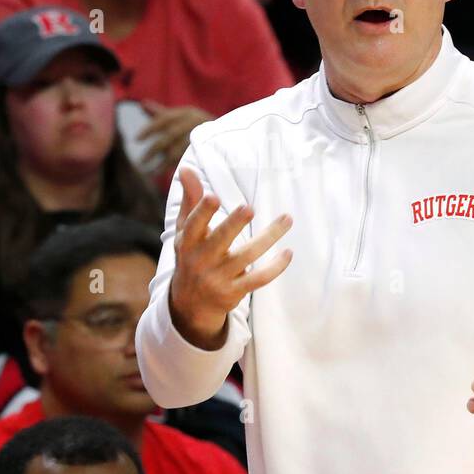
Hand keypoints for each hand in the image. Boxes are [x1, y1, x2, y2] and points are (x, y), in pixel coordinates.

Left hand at [138, 100, 213, 174]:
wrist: (228, 139)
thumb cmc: (198, 127)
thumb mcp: (181, 118)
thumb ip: (161, 113)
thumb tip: (142, 103)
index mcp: (188, 113)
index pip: (165, 119)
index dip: (149, 129)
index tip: (136, 139)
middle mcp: (196, 122)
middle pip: (171, 135)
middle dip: (154, 149)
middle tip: (140, 161)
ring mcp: (203, 138)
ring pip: (178, 150)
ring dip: (162, 163)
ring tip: (149, 172)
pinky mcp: (206, 152)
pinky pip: (186, 162)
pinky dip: (173, 169)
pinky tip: (162, 174)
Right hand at [168, 168, 292, 348]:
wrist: (190, 305)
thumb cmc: (191, 256)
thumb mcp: (185, 231)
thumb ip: (190, 200)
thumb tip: (186, 168)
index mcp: (187, 242)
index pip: (194, 225)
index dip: (202, 212)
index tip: (214, 196)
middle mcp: (201, 260)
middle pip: (220, 241)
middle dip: (233, 225)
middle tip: (249, 208)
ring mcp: (218, 278)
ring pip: (247, 257)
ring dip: (269, 237)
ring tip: (287, 218)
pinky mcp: (234, 292)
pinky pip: (258, 279)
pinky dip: (274, 267)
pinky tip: (288, 252)